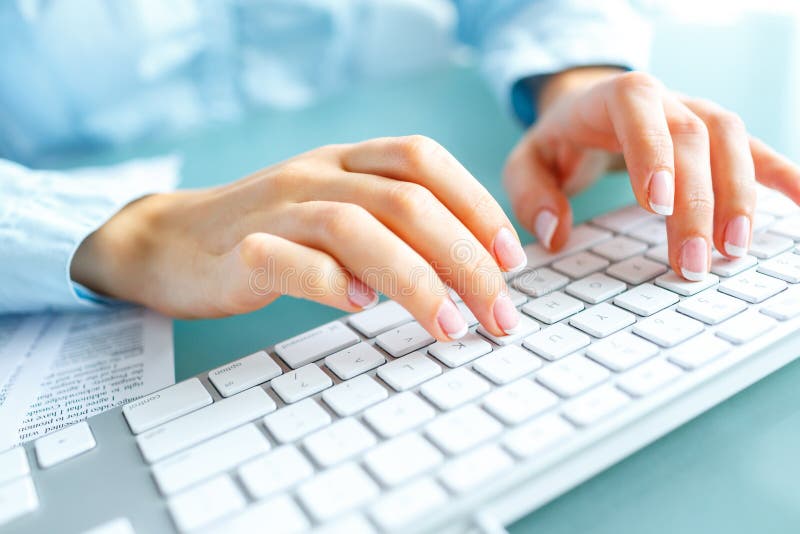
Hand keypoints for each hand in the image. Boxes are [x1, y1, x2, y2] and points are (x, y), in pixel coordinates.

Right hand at [71, 136, 526, 340]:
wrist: (170, 242)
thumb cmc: (270, 232)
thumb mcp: (334, 208)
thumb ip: (390, 224)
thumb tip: (468, 268)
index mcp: (346, 160)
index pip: (423, 160)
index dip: (476, 204)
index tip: (511, 260)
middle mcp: (316, 173)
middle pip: (405, 200)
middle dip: (465, 259)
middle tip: (497, 314)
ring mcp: (275, 209)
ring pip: (355, 227)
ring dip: (414, 280)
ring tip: (449, 326)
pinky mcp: (239, 251)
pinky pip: (288, 259)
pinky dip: (331, 283)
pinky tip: (360, 307)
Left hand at [504, 68, 799, 279]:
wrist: (587, 109)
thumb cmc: (559, 141)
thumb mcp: (526, 161)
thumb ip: (531, 193)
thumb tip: (554, 233)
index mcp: (614, 98)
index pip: (638, 111)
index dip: (652, 153)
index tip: (657, 205)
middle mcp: (664, 99)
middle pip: (692, 138)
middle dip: (696, 202)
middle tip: (692, 262)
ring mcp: (697, 113)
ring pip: (731, 143)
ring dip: (739, 197)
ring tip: (734, 250)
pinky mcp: (717, 137)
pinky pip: (757, 151)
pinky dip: (783, 176)